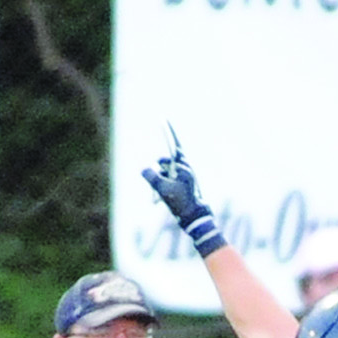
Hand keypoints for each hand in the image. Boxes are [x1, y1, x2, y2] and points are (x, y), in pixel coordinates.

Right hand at [141, 125, 225, 256]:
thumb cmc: (181, 202)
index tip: (163, 119)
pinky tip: (160, 200)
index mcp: (183, 167)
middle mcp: (185, 170)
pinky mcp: (183, 186)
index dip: (168, 132)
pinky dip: (163, 189)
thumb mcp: (162, 188)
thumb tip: (144, 169)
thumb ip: (151, 177)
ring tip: (160, 196)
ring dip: (160, 183)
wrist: (194, 218)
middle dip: (159, 172)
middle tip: (158, 182)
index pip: (174, 145)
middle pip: (166, 163)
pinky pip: (168, 183)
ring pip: (166, 174)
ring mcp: (184, 178)